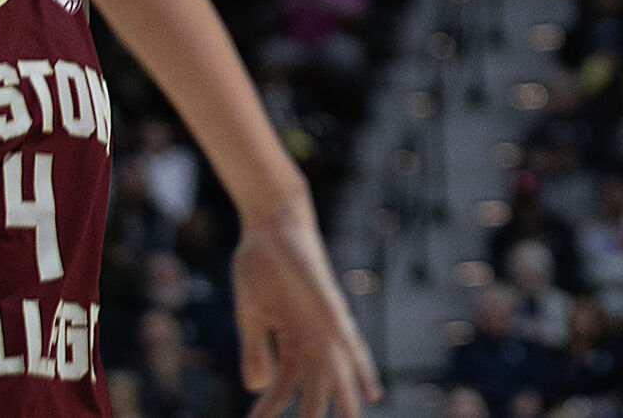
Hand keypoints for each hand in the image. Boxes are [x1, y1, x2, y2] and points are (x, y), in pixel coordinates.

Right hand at [232, 199, 382, 417]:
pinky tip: (371, 389)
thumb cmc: (260, 265)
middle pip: (317, 385)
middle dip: (313, 414)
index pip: (283, 386)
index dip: (269, 408)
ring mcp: (323, 320)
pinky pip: (350, 339)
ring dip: (348, 401)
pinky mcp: (330, 303)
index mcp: (291, 339)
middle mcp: (312, 334)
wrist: (269, 223)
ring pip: (340, 371)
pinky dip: (361, 364)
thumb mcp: (251, 316)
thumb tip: (257, 388)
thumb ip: (254, 350)